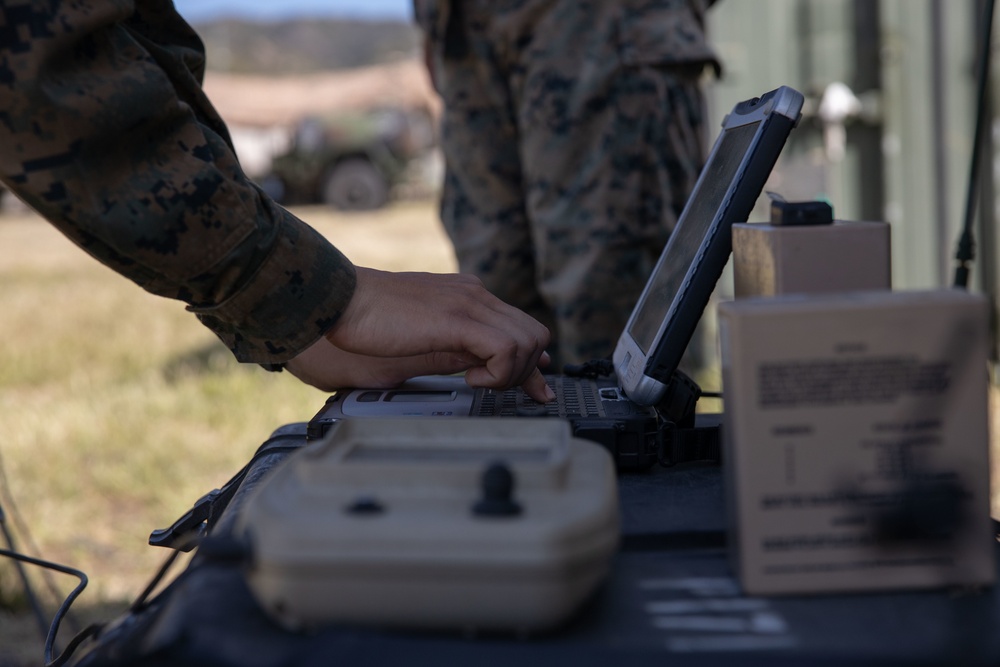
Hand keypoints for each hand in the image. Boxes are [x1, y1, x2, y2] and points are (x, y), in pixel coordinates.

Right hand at [288, 268, 554, 401]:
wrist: (339, 299)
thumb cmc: (366, 319)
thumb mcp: (420, 336)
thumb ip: (453, 346)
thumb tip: (478, 365)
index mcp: (467, 296)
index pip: (520, 326)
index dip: (533, 361)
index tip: (538, 388)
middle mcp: (475, 295)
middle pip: (534, 333)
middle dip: (527, 371)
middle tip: (499, 391)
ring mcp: (470, 303)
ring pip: (529, 341)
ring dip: (511, 373)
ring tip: (478, 383)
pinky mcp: (459, 319)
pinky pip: (507, 348)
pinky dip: (499, 373)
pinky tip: (472, 379)